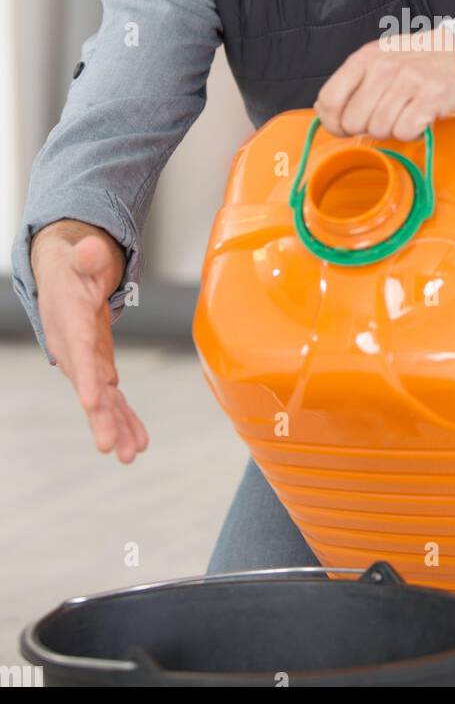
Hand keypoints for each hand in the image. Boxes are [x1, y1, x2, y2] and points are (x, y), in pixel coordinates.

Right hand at [32, 220, 149, 463]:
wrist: (66, 277)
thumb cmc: (75, 265)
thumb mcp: (81, 255)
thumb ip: (87, 256)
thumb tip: (90, 249)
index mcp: (69, 321)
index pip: (78, 350)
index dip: (86, 375)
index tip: (93, 401)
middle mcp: (73, 349)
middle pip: (88, 386)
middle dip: (101, 417)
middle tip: (112, 446)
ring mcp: (86, 362)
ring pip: (101, 399)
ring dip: (117, 426)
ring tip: (131, 454)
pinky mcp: (99, 367)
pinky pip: (112, 397)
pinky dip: (125, 418)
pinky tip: (138, 441)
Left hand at [315, 23, 454, 139]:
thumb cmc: (413, 64)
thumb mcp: (376, 61)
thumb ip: (348, 83)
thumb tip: (324, 110)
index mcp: (364, 58)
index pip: (330, 100)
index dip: (333, 123)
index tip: (343, 128)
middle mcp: (384, 68)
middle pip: (354, 121)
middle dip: (366, 128)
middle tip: (383, 117)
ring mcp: (409, 81)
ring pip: (380, 129)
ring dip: (391, 130)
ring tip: (403, 114)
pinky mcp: (431, 97)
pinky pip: (406, 131)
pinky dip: (411, 133)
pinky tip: (417, 119)